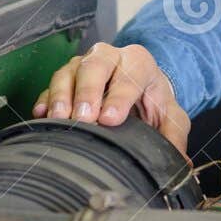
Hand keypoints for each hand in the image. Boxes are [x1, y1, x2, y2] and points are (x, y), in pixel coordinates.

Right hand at [33, 41, 190, 151]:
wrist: (138, 90)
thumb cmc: (151, 102)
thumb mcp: (170, 116)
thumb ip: (175, 135)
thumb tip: (179, 162)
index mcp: (139, 63)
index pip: (130, 74)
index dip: (120, 96)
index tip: (110, 119)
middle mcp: (110, 58)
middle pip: (95, 65)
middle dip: (88, 91)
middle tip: (83, 117)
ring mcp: (83, 65)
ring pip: (69, 71)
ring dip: (62, 94)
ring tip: (59, 118)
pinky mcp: (65, 78)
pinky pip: (50, 84)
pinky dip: (45, 99)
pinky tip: (42, 115)